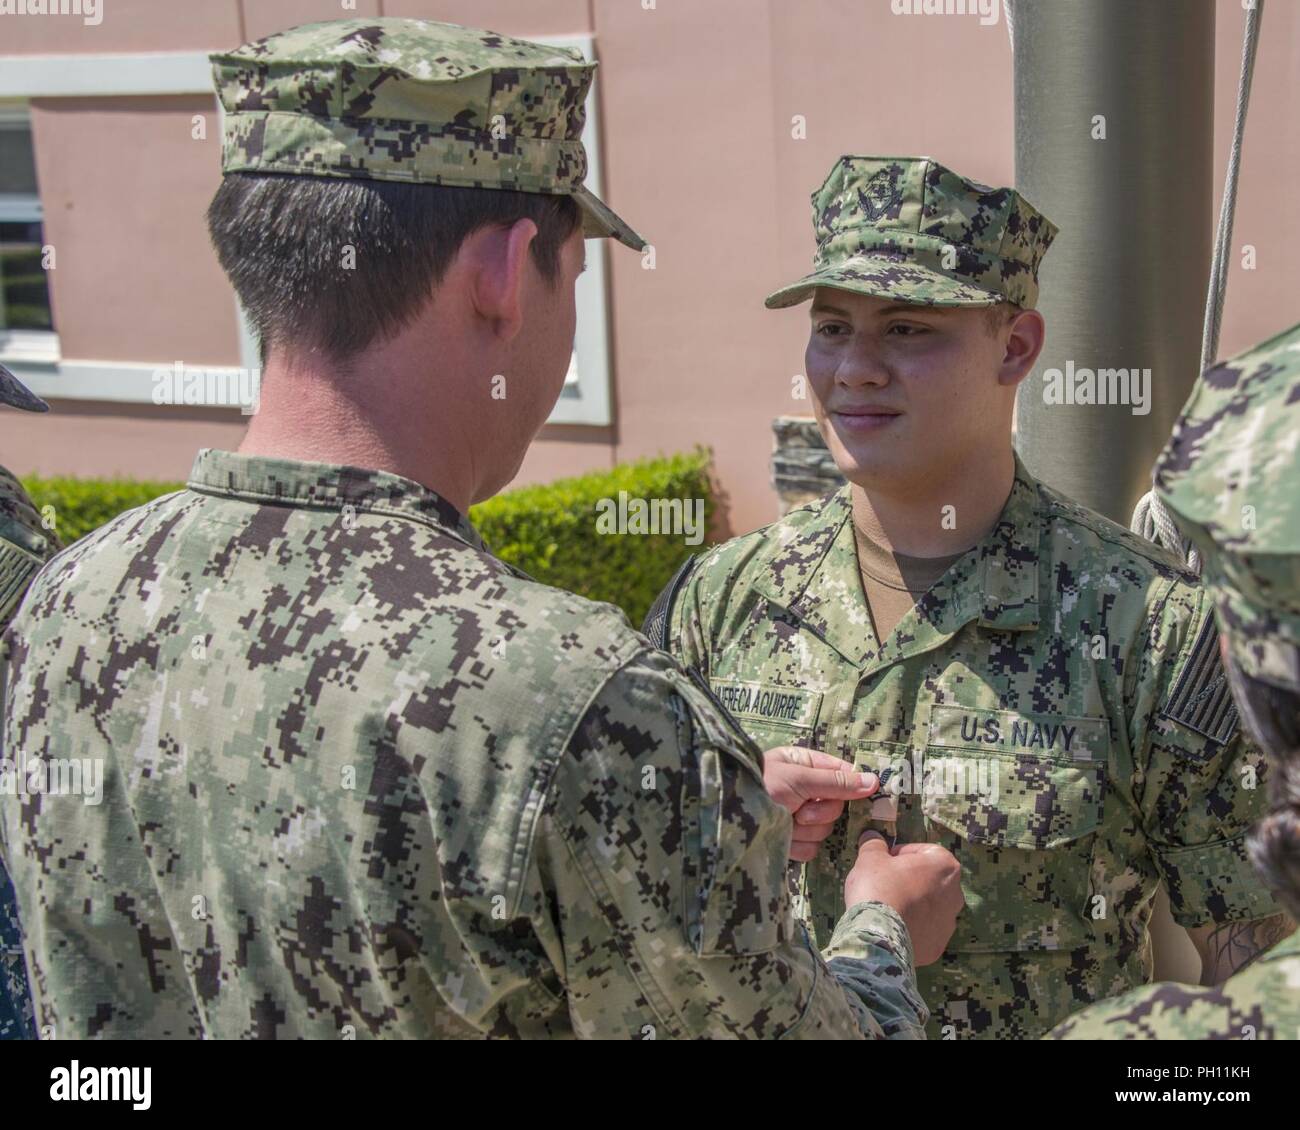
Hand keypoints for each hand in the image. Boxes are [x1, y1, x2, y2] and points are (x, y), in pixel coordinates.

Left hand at [762, 747, 877, 862]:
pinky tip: (783, 838)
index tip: (864, 793)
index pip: (840, 773)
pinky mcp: (792, 842)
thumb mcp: (798, 778)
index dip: (850, 785)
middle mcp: (803, 789)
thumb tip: (873, 780)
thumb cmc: (761, 786)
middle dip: (820, 810)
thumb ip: (835, 782)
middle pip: (836, 806)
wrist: (730, 819)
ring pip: (825, 829)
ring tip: (786, 821)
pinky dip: (799, 845)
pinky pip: (811, 848)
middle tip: (801, 808)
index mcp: (803, 765)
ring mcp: (797, 817)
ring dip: (807, 828)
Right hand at [845, 832, 963, 964]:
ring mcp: (949, 923)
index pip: (922, 851)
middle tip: (884, 884)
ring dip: (911, 904)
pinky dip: (910, 927)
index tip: (883, 863)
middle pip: (928, 879)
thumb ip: (874, 844)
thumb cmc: (879, 888)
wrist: (879, 937)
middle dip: (908, 879)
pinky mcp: (938, 946)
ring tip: (887, 908)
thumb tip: (872, 836)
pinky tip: (891, 927)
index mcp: (945, 865)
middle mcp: (955, 893)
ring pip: (928, 906)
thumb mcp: (870, 858)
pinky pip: (924, 930)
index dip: (899, 854)